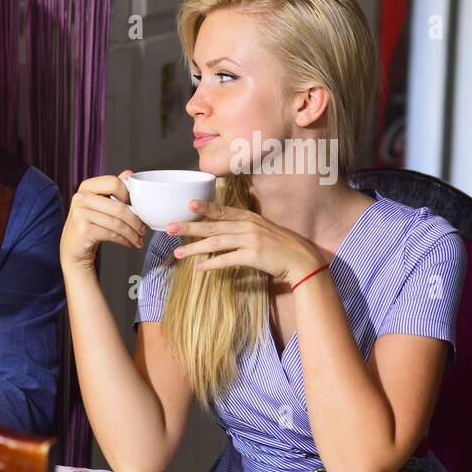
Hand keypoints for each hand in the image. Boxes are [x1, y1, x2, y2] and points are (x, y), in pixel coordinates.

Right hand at [60, 170, 147, 271]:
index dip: (128, 194)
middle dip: (136, 221)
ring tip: (138, 239)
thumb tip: (129, 173)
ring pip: (116, 223)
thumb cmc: (89, 224)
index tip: (136, 206)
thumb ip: (113, 188)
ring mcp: (80, 214)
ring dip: (132, 233)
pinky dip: (124, 240)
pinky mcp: (83, 230)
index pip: (114, 183)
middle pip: (118, 206)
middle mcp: (81, 198)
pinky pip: (111, 234)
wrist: (73, 247)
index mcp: (87, 187)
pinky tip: (128, 243)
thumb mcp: (99, 203)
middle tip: (143, 229)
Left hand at [169, 199, 323, 284]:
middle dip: (189, 227)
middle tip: (169, 228)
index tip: (188, 204)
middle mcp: (248, 226)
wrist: (302, 260)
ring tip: (178, 253)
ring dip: (194, 248)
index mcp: (250, 218)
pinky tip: (200, 268)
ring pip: (216, 243)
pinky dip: (212, 264)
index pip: (223, 211)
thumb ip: (243, 227)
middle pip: (213, 226)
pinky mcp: (253, 256)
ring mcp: (251, 240)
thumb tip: (222, 231)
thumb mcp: (262, 230)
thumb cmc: (281, 247)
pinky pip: (227, 260)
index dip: (205, 207)